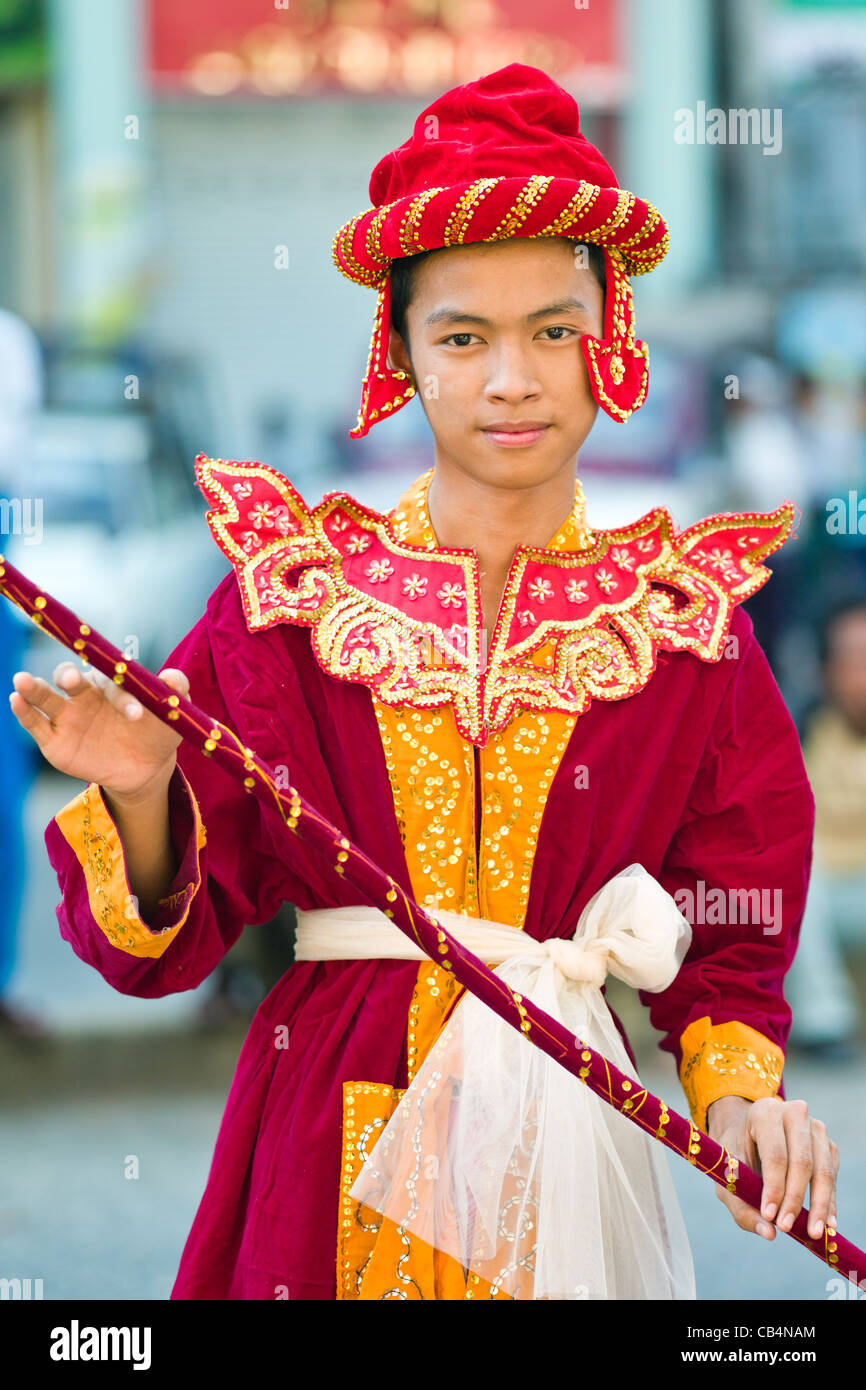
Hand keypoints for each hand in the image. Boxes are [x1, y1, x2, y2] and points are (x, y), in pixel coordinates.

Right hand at [8, 661, 189, 800]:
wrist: (144, 769)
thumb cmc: (156, 733)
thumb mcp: (170, 716)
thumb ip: (174, 694)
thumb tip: (175, 677)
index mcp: (111, 684)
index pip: (112, 681)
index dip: (123, 696)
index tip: (138, 714)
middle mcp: (84, 694)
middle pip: (70, 677)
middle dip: (70, 677)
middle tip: (75, 681)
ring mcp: (67, 716)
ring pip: (46, 696)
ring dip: (34, 688)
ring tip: (22, 681)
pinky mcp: (53, 739)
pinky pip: (35, 723)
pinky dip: (23, 711)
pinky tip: (15, 699)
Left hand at [707, 1094, 837, 1241]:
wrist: (748, 1134)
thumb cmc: (735, 1156)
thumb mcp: (727, 1176)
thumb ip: (741, 1205)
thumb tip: (769, 1233)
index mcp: (764, 1113)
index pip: (775, 1154)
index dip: (775, 1188)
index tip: (770, 1217)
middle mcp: (794, 1114)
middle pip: (802, 1162)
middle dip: (795, 1199)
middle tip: (787, 1228)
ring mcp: (815, 1128)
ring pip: (822, 1170)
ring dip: (818, 1205)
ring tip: (812, 1232)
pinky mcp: (828, 1145)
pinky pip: (832, 1176)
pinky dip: (828, 1201)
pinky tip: (825, 1222)